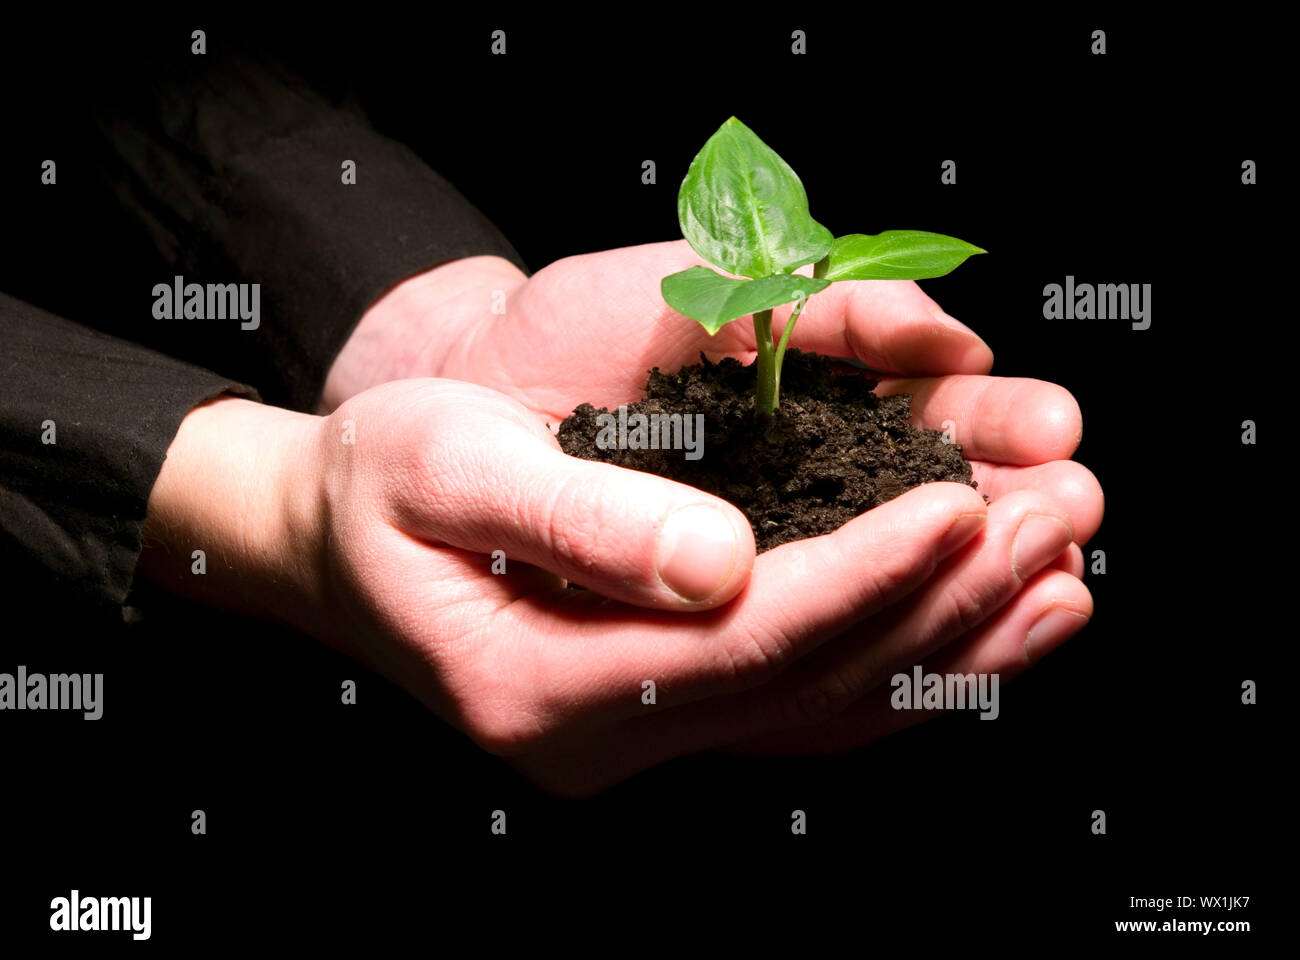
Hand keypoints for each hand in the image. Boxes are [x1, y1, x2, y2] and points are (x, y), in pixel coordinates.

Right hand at [139, 367, 1095, 795]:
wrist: (335, 539)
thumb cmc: (380, 489)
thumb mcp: (448, 469)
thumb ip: (579, 518)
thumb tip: (724, 561)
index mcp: (545, 686)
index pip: (742, 642)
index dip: (859, 573)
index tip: (957, 505)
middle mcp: (606, 735)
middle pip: (810, 681)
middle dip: (941, 599)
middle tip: (1056, 516)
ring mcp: (643, 734)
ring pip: (830, 707)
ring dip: (952, 641)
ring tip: (1060, 575)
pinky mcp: (668, 706)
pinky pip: (810, 701)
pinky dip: (904, 660)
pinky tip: (980, 621)